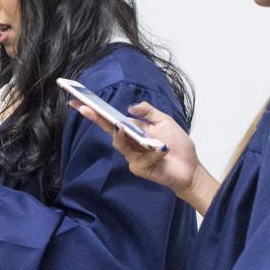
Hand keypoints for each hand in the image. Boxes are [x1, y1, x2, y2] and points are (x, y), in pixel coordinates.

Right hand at [71, 100, 206, 195]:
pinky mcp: (138, 168)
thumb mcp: (165, 121)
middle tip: (84, 108)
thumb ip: (148, 111)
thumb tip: (129, 107)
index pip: (110, 119)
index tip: (79, 100)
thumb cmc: (178, 145)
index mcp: (133, 129)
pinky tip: (162, 150)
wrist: (190, 168)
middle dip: (96, 118)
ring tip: (122, 126)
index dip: (95, 111)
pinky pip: (140, 158)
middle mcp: (129, 142)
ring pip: (120, 144)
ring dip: (121, 136)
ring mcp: (131, 156)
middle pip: (108, 130)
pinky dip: (153, 152)